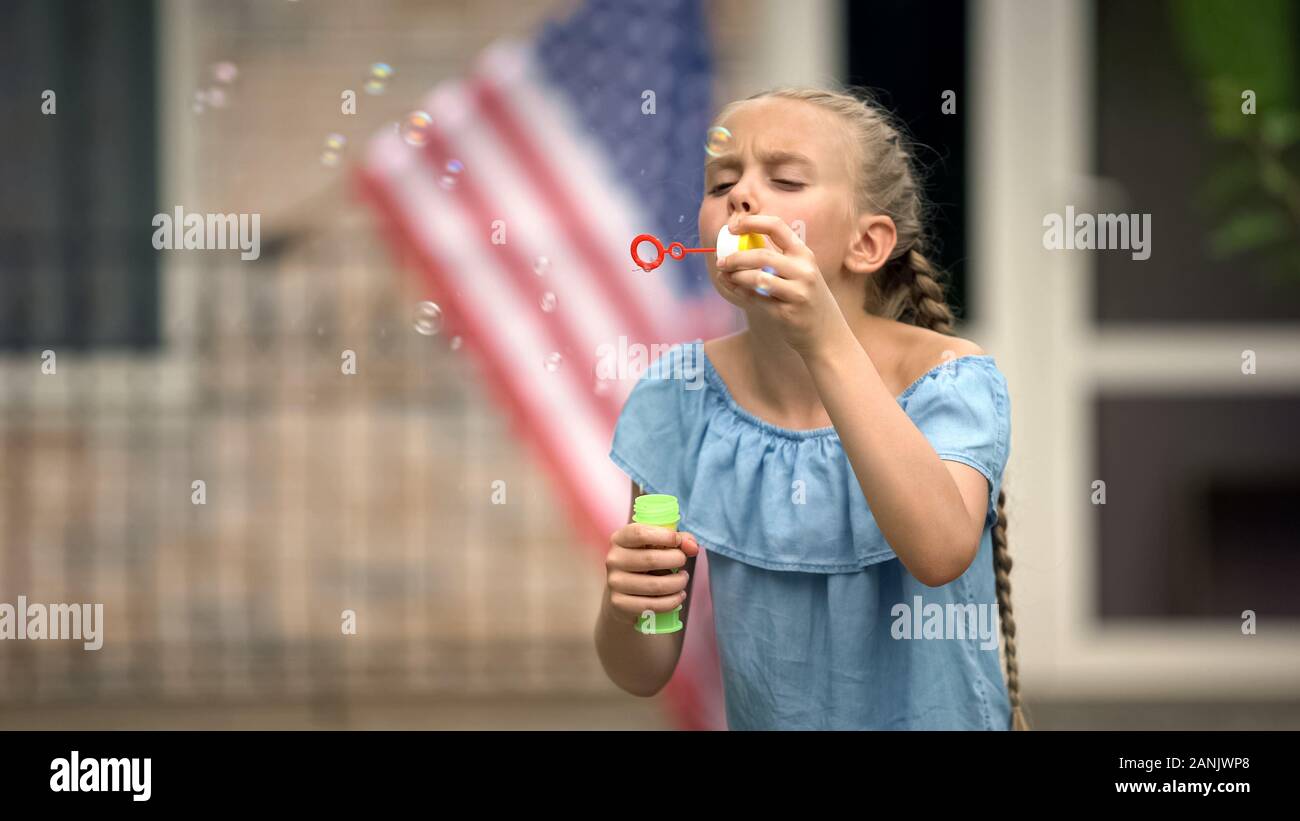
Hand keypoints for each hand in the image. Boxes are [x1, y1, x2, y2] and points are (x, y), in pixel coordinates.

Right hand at [603, 522, 699, 626]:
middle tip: (683, 563)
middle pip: (651, 559)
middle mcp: (613, 559)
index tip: (678, 541)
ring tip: (682, 579)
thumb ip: (679, 540)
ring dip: (677, 583)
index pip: (639, 533)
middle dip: (676, 560)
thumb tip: (693, 547)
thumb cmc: (644, 563)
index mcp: (620, 539)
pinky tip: (678, 596)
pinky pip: (653, 605)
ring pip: (655, 585)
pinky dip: (672, 601)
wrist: (623, 593)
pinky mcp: (619, 603)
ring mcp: (615, 582)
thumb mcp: (657, 545)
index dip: (664, 536)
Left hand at [714, 214, 849, 358]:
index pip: (777, 227)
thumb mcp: (800, 272)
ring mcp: (797, 292)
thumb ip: (775, 259)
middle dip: (736, 257)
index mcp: (804, 254)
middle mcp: (804, 270)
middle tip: (721, 261)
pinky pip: (757, 299)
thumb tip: (737, 248)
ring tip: (725, 276)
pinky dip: (741, 292)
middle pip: (762, 255)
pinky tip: (734, 289)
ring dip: (736, 276)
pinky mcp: (788, 313)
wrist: (826, 333)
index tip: (732, 227)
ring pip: (758, 278)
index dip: (752, 222)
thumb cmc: (805, 298)